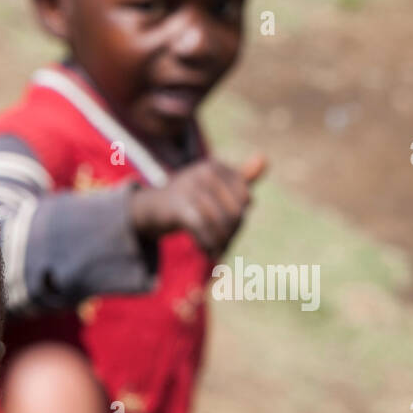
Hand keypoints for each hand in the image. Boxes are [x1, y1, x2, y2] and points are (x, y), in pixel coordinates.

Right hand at [130, 154, 265, 257]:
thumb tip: (264, 159)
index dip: (240, 220)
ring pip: (220, 222)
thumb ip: (240, 178)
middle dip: (231, 234)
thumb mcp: (214, 186)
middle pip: (234, 211)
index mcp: (216, 167)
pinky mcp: (179, 205)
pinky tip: (207, 253)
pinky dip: (207, 243)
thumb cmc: (187, 198)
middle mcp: (205, 172)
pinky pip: (203, 228)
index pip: (244, 199)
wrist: (149, 209)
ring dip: (220, 242)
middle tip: (223, 247)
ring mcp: (191, 187)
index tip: (230, 233)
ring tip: (217, 253)